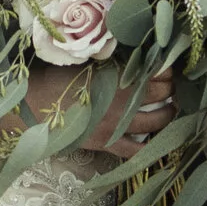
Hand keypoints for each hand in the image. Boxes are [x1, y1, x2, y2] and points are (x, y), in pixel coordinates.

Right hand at [30, 60, 173, 150]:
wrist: (36, 104)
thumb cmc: (59, 77)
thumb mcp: (89, 61)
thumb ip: (115, 60)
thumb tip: (138, 54)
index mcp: (120, 77)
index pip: (159, 72)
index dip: (167, 69)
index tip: (166, 66)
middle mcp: (124, 102)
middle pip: (163, 94)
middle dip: (170, 88)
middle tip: (169, 85)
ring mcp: (118, 126)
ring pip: (157, 122)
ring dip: (168, 113)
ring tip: (169, 108)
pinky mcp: (108, 144)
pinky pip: (136, 151)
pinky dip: (150, 147)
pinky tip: (155, 140)